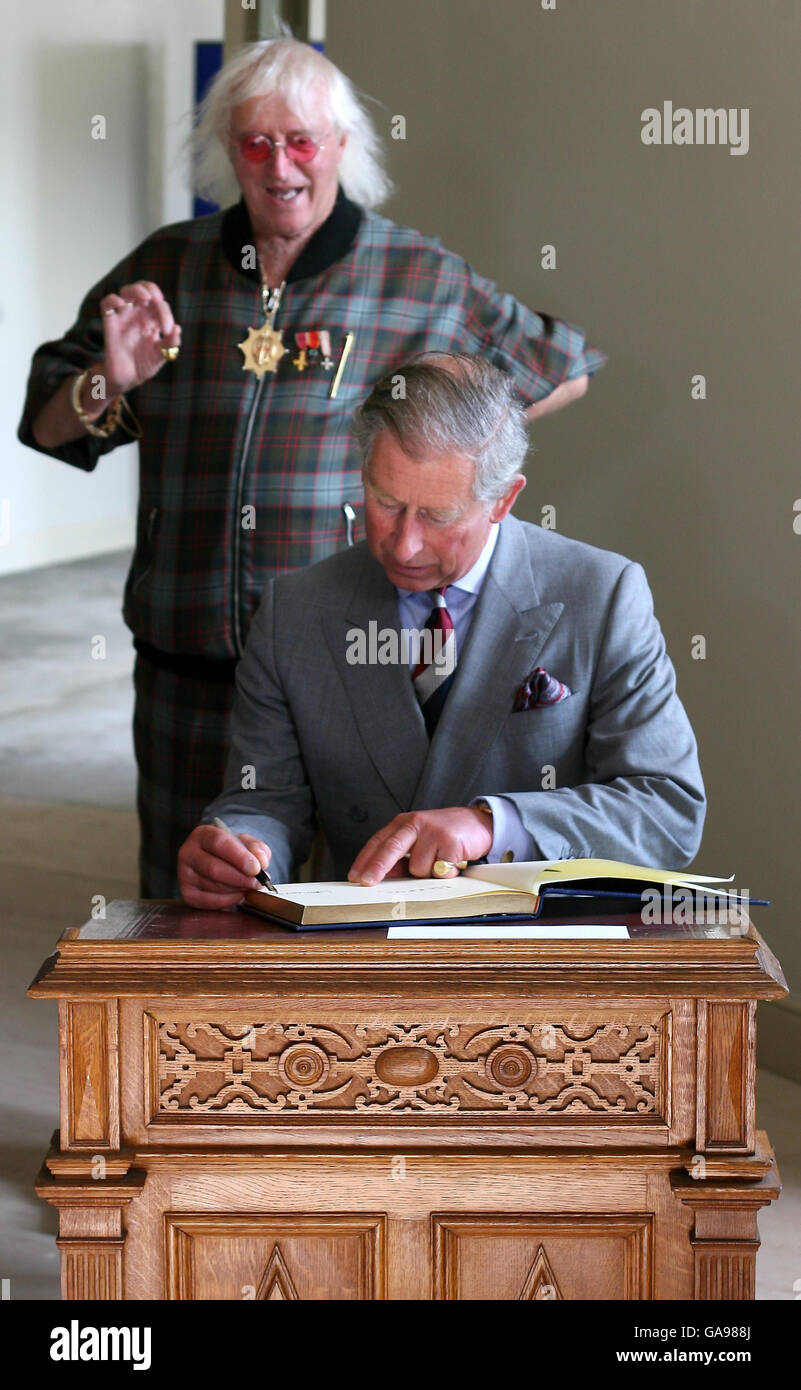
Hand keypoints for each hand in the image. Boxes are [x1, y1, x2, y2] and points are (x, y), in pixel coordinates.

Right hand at [98, 280, 181, 394]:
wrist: (128, 379)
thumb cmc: (145, 365)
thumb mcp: (162, 355)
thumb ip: (171, 343)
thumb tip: (177, 328)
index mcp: (153, 319)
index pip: (160, 305)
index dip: (165, 313)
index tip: (167, 331)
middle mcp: (138, 314)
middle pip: (143, 288)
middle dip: (151, 289)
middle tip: (156, 300)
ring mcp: (124, 316)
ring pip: (126, 291)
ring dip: (136, 290)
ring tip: (145, 299)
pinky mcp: (110, 322)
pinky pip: (107, 303)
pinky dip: (113, 300)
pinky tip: (122, 305)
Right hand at [178, 825, 271, 909]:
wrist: (218, 863)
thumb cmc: (232, 852)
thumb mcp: (246, 843)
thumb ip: (256, 848)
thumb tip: (261, 861)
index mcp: (202, 835)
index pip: (218, 843)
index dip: (239, 857)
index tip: (256, 868)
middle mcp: (188, 853)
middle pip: (214, 868)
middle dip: (240, 878)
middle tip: (258, 882)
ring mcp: (185, 875)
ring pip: (214, 886)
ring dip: (237, 890)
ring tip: (250, 886)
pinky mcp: (187, 894)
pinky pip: (211, 901)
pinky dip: (229, 900)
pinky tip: (238, 894)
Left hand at [347, 807, 492, 885]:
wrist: (478, 822)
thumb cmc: (444, 835)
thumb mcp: (418, 841)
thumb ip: (400, 857)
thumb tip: (381, 878)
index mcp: (404, 822)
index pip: (379, 841)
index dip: (365, 860)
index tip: (355, 876)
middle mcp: (416, 823)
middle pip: (391, 848)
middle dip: (377, 868)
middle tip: (366, 883)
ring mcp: (433, 831)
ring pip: (417, 868)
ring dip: (427, 873)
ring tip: (439, 862)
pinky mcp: (450, 841)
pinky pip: (439, 870)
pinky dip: (445, 873)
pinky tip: (452, 862)